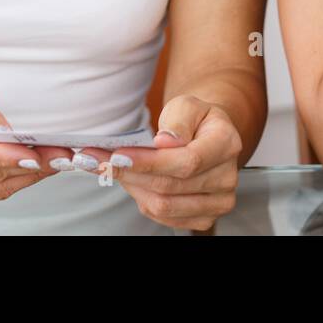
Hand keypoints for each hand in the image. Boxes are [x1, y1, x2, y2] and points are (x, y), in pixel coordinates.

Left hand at [73, 95, 241, 231]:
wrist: (206, 135)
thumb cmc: (194, 119)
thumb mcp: (186, 104)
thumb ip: (178, 120)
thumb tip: (165, 142)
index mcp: (226, 143)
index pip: (187, 161)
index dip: (150, 162)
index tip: (117, 155)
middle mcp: (227, 177)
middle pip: (170, 186)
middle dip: (129, 173)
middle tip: (96, 160)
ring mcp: (218, 201)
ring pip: (163, 205)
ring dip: (132, 186)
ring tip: (112, 168)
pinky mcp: (204, 217)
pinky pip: (164, 216)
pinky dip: (142, 198)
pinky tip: (133, 180)